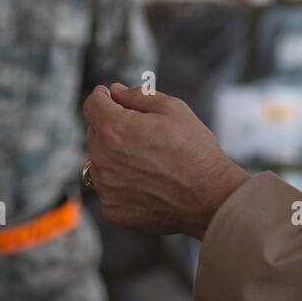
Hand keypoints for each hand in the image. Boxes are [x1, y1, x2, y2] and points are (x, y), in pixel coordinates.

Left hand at [82, 83, 249, 239]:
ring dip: (114, 156)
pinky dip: (121, 182)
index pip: (92, 105)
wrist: (210, 197)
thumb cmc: (194, 150)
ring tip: (147, 160)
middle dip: (111, 126)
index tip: (110, 97)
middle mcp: (102, 159)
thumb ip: (137, 96)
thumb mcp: (173, 109)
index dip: (102, 97)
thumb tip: (114, 91)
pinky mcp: (112, 210)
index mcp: (114, 129)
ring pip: (100, 162)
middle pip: (95, 133)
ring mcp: (106, 187)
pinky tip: (146, 182)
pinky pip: (108, 188)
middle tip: (142, 132)